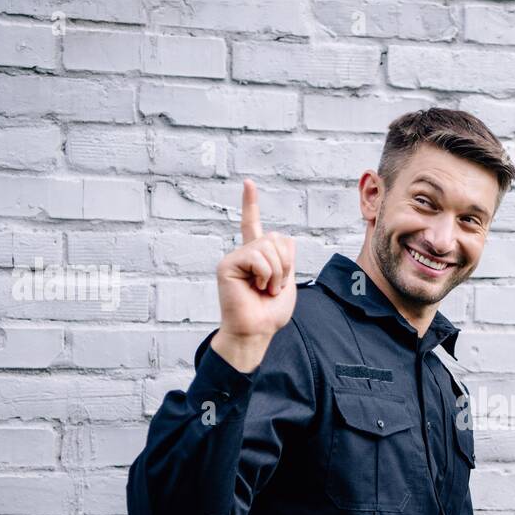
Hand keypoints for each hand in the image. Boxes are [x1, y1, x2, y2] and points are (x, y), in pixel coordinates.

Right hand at [214, 178, 297, 345]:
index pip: (253, 225)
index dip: (250, 204)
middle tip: (275, 286)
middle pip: (276, 238)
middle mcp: (244, 253)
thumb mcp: (287, 281)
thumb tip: (287, 237)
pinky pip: (257, 257)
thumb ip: (287, 259)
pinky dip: (266, 274)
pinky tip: (257, 287)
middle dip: (285, 264)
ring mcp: (234, 258)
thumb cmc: (270, 313)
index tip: (248, 183)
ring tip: (266, 289)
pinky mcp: (227, 265)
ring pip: (269, 246)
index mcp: (257, 256)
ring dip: (277, 272)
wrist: (257, 331)